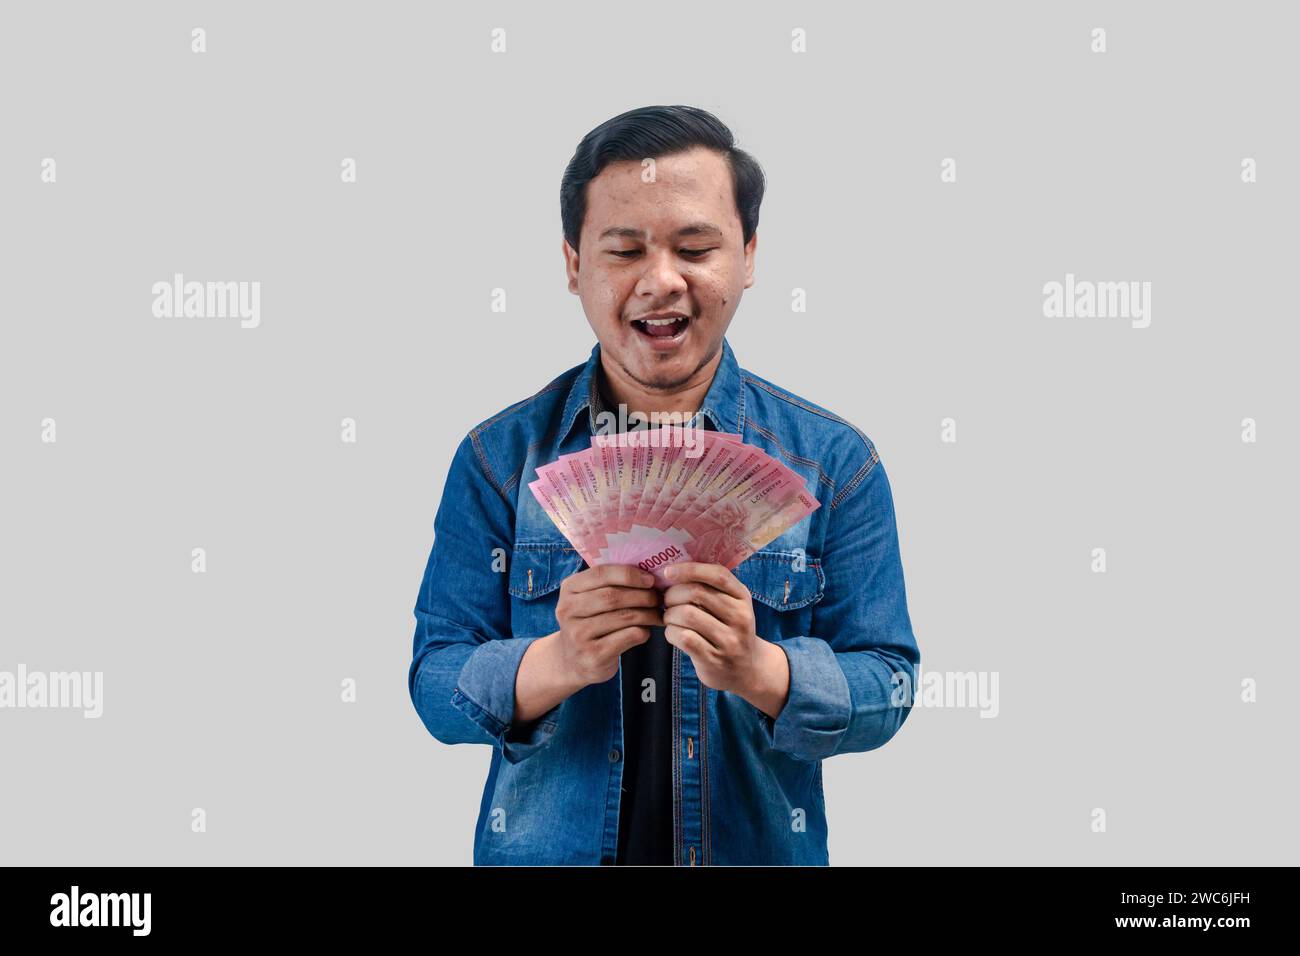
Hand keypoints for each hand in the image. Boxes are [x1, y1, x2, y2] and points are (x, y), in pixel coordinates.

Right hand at [553, 564, 662, 689]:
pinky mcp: (593, 655)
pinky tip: (646, 631)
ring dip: (647, 613)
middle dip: (642, 595)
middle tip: (658, 598)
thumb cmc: (589, 623)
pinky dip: (643, 631)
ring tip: (657, 614)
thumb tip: (648, 573)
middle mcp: (568, 610)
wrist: (573, 662)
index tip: (650, 579)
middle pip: (613, 596)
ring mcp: (578, 634)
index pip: (601, 573)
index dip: (629, 574)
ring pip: (623, 617)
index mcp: (569, 589)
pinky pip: (628, 637)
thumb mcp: (588, 600)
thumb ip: (608, 584)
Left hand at [660, 561, 773, 698]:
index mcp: (743, 597)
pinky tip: (673, 633)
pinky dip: (671, 632)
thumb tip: (674, 569)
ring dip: (669, 614)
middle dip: (673, 594)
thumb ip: (711, 587)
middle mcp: (740, 617)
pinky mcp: (714, 660)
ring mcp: (729, 640)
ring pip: (688, 615)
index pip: (717, 575)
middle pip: (697, 593)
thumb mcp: (731, 605)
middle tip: (666, 600)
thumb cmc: (729, 630)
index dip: (689, 569)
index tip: (667, 572)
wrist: (746, 669)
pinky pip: (684, 638)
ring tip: (669, 618)